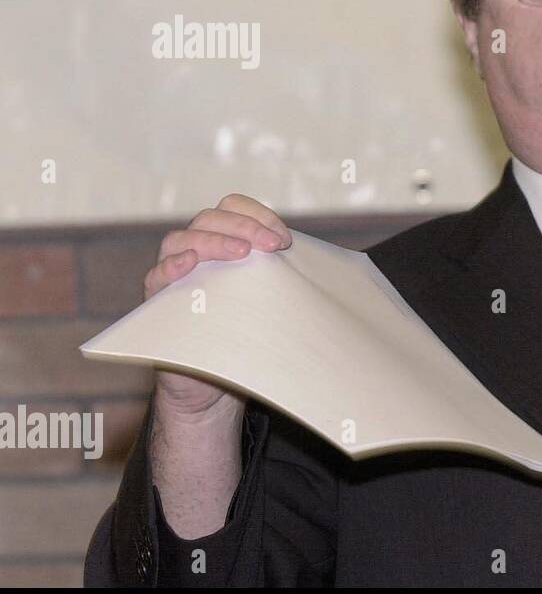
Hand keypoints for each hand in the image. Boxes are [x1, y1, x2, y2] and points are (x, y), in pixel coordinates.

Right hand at [145, 193, 291, 415]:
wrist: (216, 386)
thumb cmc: (247, 335)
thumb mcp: (270, 299)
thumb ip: (284, 275)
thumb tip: (334, 267)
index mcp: (223, 242)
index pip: (234, 208)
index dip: (258, 215)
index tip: (285, 239)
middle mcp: (195, 251)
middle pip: (210, 218)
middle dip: (245, 227)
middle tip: (274, 246)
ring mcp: (173, 275)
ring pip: (180, 240)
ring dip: (213, 241)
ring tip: (241, 254)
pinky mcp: (157, 302)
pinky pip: (155, 276)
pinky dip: (171, 266)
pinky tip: (188, 266)